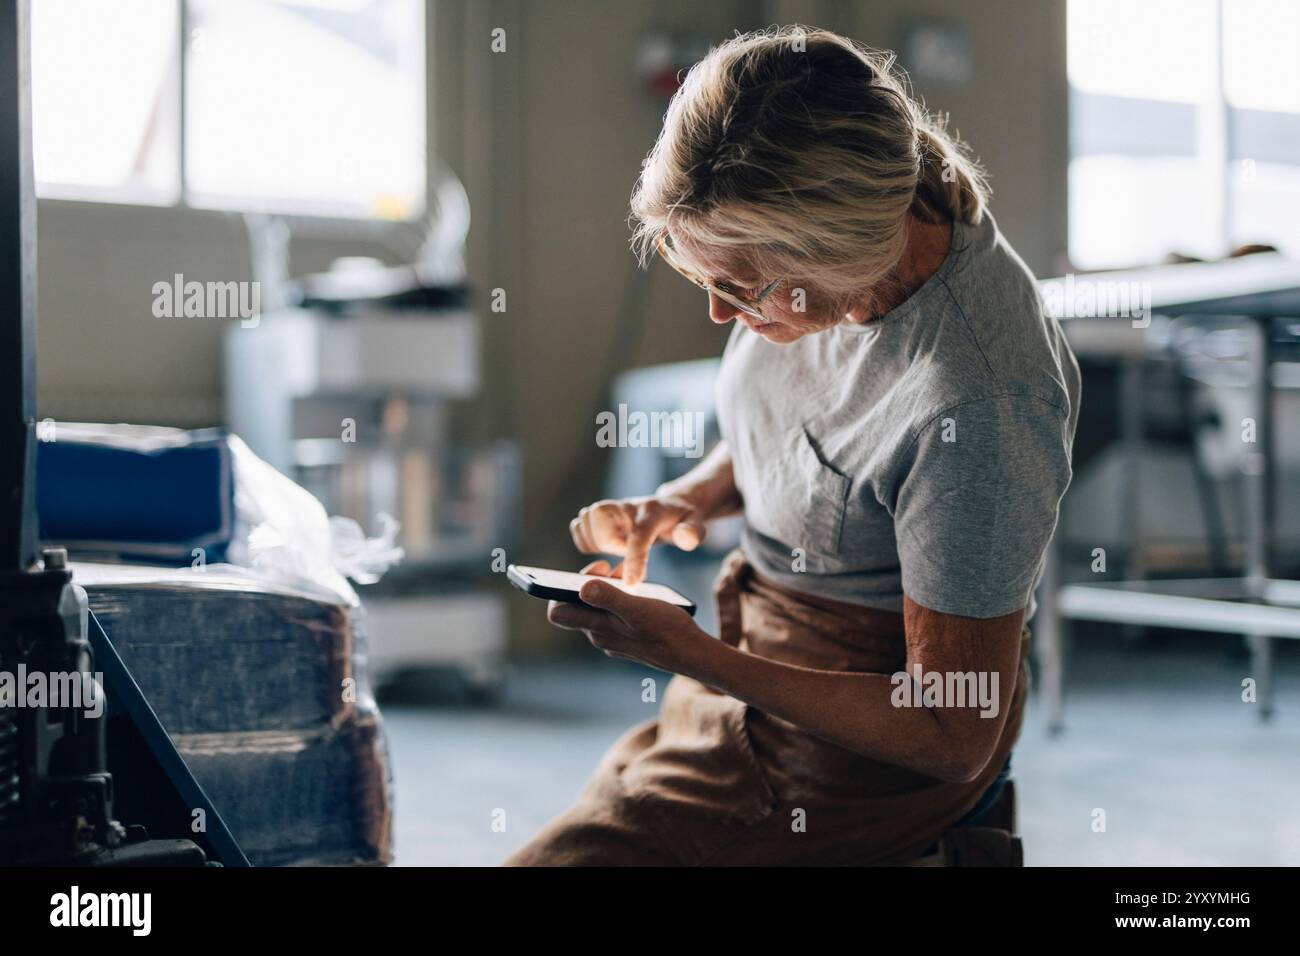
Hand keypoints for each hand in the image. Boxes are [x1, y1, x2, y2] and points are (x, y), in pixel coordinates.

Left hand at [546, 560, 708, 673]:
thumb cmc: (668, 630)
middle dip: (591, 583)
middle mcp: (600, 636)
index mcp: (598, 628)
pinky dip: (620, 601)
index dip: (563, 590)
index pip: (558, 612)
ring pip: (597, 610)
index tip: (590, 574)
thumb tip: (581, 588)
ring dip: (608, 590)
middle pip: (577, 607)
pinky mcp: (626, 640)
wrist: (692, 654)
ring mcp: (613, 640)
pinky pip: (613, 617)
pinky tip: (639, 593)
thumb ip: (609, 598)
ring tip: (629, 577)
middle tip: (613, 568)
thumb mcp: (639, 609)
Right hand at [568, 494, 705, 586]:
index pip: (639, 536)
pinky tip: (605, 547)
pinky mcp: (597, 514)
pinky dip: (586, 541)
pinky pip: (578, 527)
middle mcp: (626, 506)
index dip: (633, 560)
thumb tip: (685, 537)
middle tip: (624, 551)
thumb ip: (692, 533)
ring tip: (617, 548)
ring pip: (584, 522)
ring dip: (596, 543)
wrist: (670, 506)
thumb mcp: (695, 525)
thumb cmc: (682, 521)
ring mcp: (610, 508)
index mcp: (652, 513)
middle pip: (599, 521)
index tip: (631, 584)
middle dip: (608, 543)